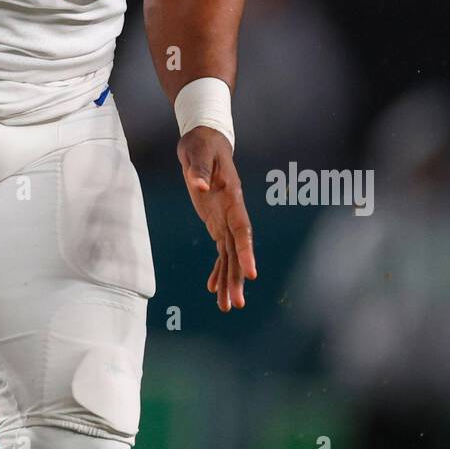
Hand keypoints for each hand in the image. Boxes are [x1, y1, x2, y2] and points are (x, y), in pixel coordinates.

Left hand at [177, 127, 255, 311]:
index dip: (247, 252)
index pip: (242, 230)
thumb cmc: (202, 145)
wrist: (204, 141)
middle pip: (238, 251)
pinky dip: (219, 270)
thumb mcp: (198, 153)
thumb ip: (199, 170)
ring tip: (228, 307)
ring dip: (229, 281)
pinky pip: (221, 251)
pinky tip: (214, 289)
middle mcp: (233, 213)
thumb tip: (198, 185)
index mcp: (233, 197)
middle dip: (238, 278)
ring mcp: (225, 219)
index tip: (251, 274)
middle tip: (237, 304)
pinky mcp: (216, 222)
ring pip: (230, 256)